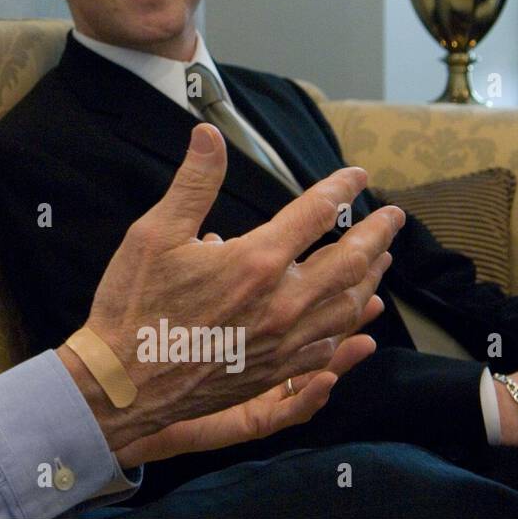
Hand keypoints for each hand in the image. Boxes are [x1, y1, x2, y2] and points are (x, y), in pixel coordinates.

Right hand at [61, 122, 403, 451]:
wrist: (123, 384)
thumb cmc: (134, 305)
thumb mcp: (154, 233)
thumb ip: (193, 183)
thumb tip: (209, 134)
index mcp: (256, 261)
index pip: (315, 214)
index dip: (340, 190)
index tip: (358, 176)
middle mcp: (282, 302)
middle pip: (348, 262)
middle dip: (377, 235)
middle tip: (394, 217)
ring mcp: (284, 342)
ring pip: (346, 307)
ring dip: (370, 279)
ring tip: (382, 261)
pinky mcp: (275, 371)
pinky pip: (328, 347)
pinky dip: (347, 326)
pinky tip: (350, 318)